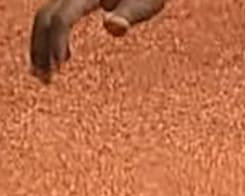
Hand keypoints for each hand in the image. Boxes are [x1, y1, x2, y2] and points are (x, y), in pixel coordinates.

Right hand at [30, 0, 167, 81]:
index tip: (60, 65)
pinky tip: (62, 59)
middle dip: (41, 48)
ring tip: (45, 76)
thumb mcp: (143, 3)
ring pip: (44, 21)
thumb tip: (113, 26)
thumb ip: (128, 15)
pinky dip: (49, 40)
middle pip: (44, 18)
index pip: (62, 17)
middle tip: (46, 78)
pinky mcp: (73, 5)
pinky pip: (53, 21)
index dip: (58, 40)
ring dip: (40, 48)